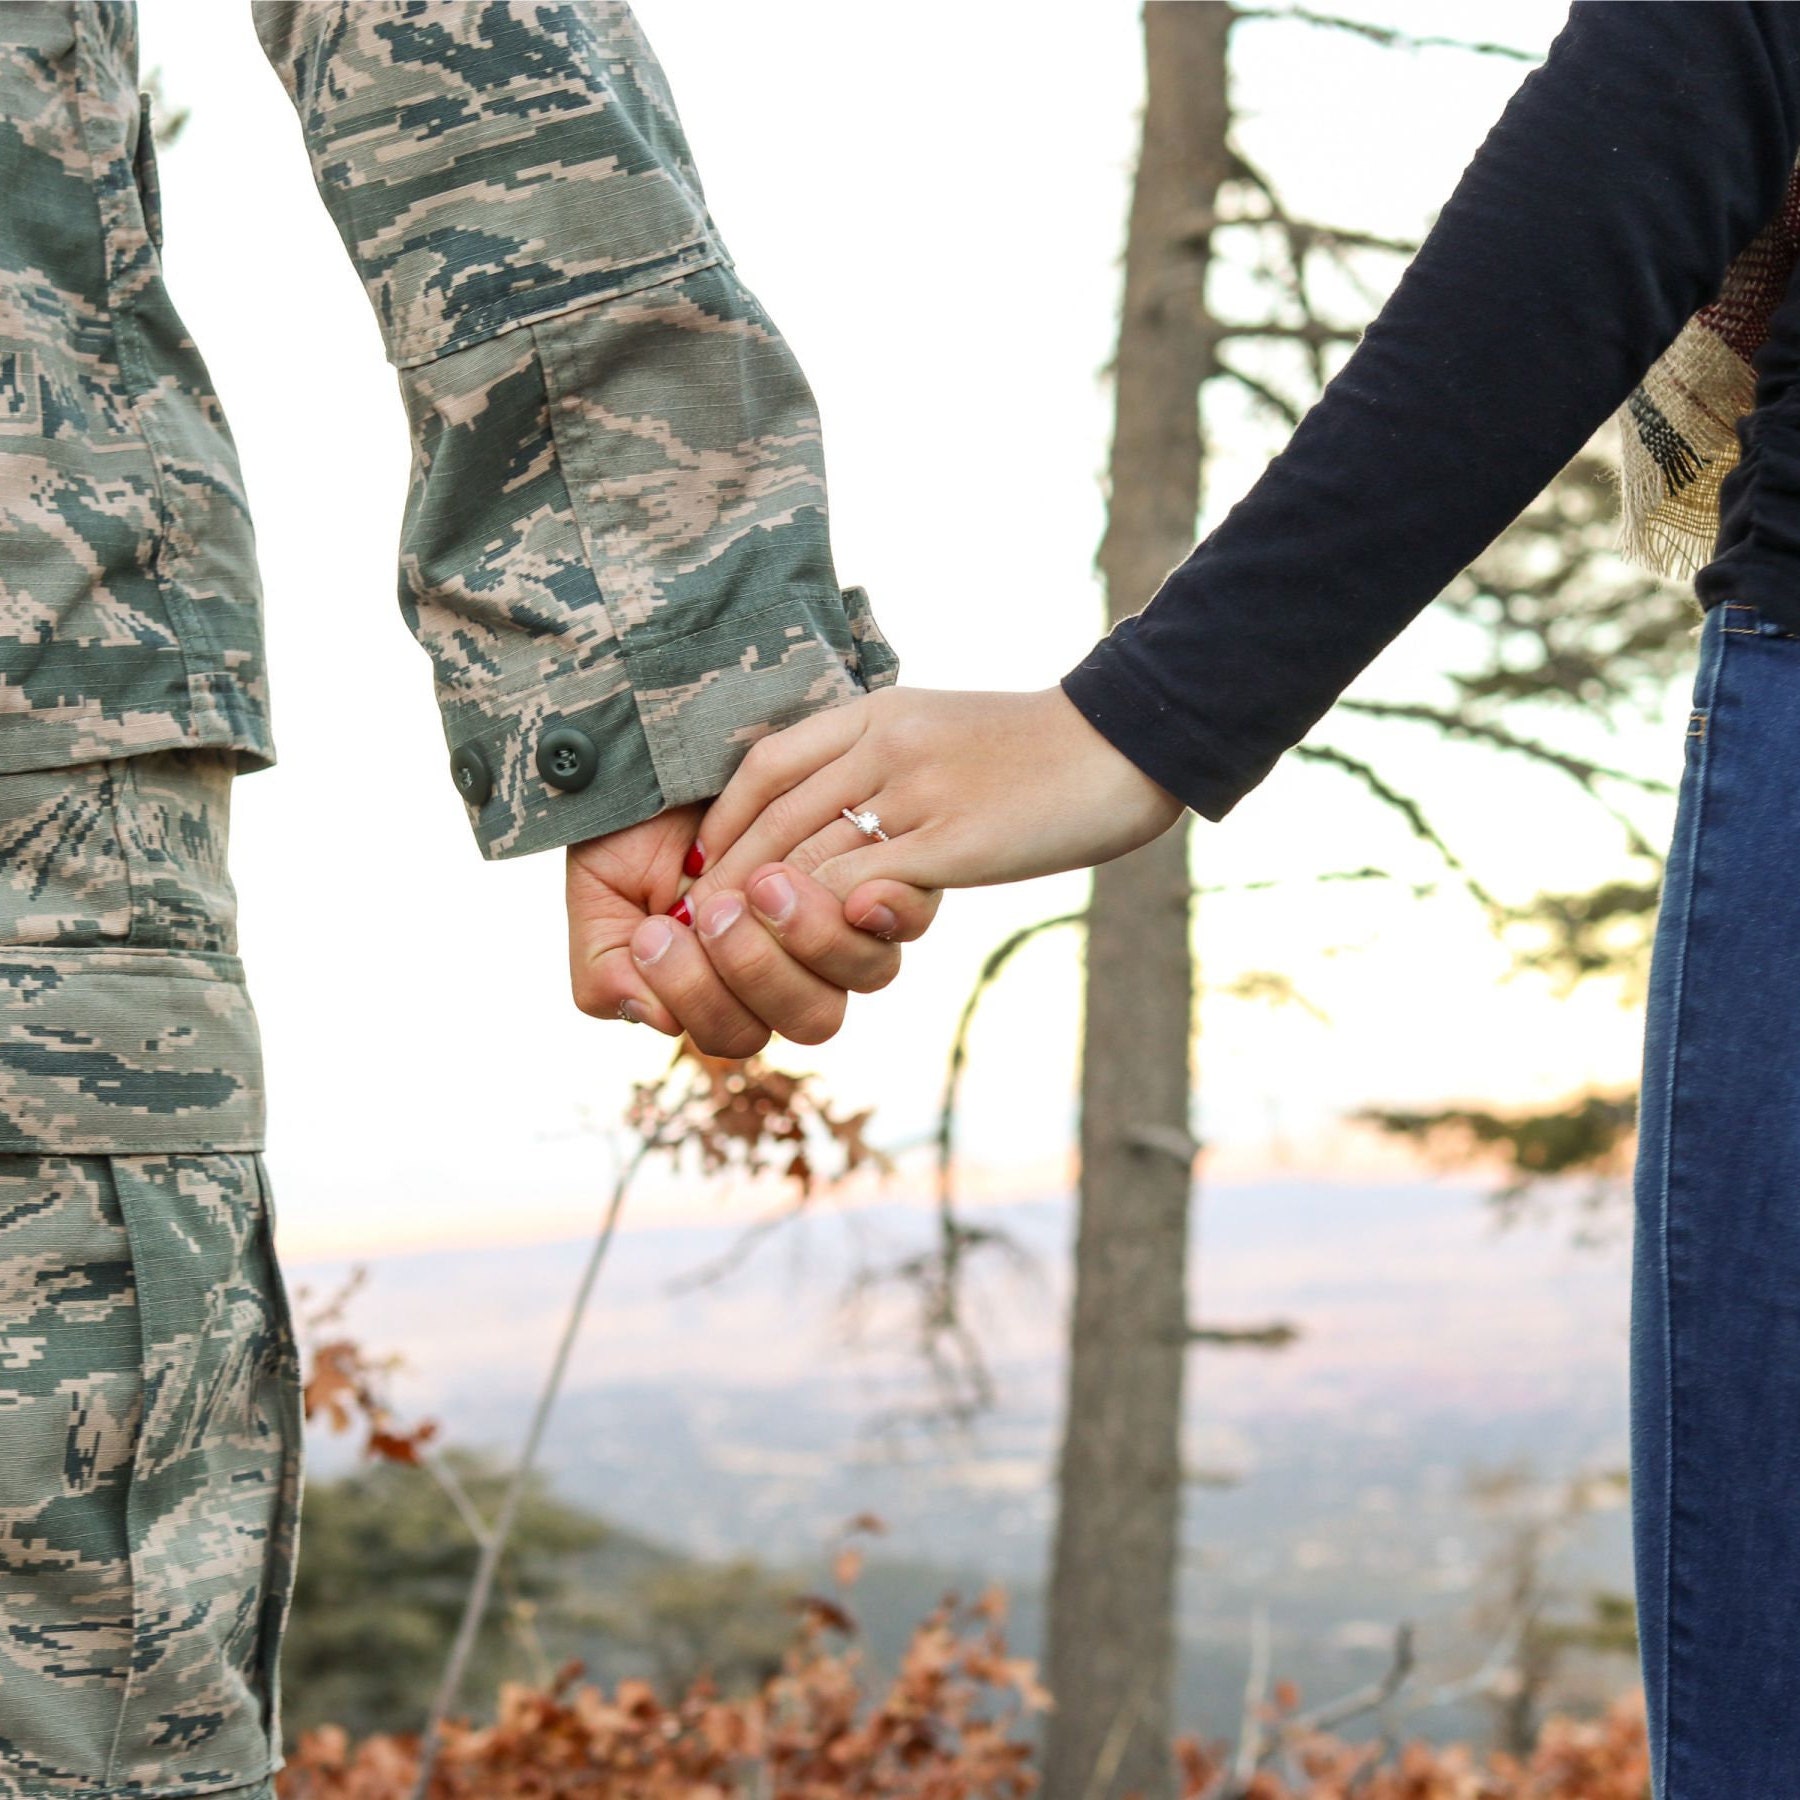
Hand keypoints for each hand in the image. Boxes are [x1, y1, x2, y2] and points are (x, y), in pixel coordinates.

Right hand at [566, 804, 940, 1056]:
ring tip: (766, 880)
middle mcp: (798, 967)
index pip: (734, 1032)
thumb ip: (606, 969)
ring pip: (865, 974)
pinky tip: (852, 887)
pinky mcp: (886, 871)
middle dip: (758, 969)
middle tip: (715, 908)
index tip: (660, 930)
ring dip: (813, 937)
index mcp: (729, 987)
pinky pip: (905, 916)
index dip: (702, 995)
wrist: (681, 738)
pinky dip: (881, 909)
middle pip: (811, 1018)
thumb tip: (653, 1018)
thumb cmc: (634, 824)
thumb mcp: (602, 895)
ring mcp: (848, 924)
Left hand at [686, 687, 1183, 912]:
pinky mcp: (955, 840)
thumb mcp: (945, 730)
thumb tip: (843, 817)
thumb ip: (887, 765)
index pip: (769, 763)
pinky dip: (820, 916)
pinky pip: (864, 882)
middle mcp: (886, 743)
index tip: (702, 864)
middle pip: (775, 815)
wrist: (1126, 741)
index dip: (724, 819)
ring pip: (807, 854)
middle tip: (694, 925)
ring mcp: (919, 790)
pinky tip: (800, 943)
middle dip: (726, 876)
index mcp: (879, 712)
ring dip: (760, 906)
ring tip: (730, 945)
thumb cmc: (1038, 750)